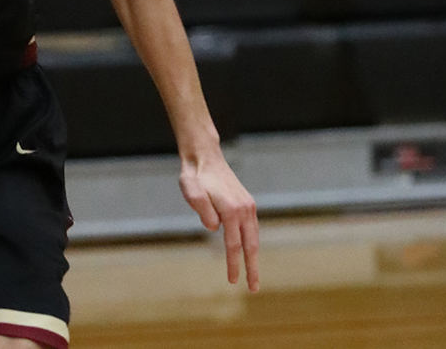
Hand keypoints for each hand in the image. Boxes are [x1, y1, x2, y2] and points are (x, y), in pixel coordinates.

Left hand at [179, 152, 259, 291]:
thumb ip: (203, 210)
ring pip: (254, 238)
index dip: (234, 264)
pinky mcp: (247, 203)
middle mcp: (244, 209)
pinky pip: (252, 229)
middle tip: (253, 288)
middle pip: (251, 245)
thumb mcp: (191, 191)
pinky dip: (252, 243)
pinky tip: (249, 253)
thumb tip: (215, 228)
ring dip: (254, 258)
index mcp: (232, 210)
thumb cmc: (195, 176)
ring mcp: (248, 206)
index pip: (234, 245)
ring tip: (253, 275)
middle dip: (252, 268)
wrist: (205, 157)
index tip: (232, 281)